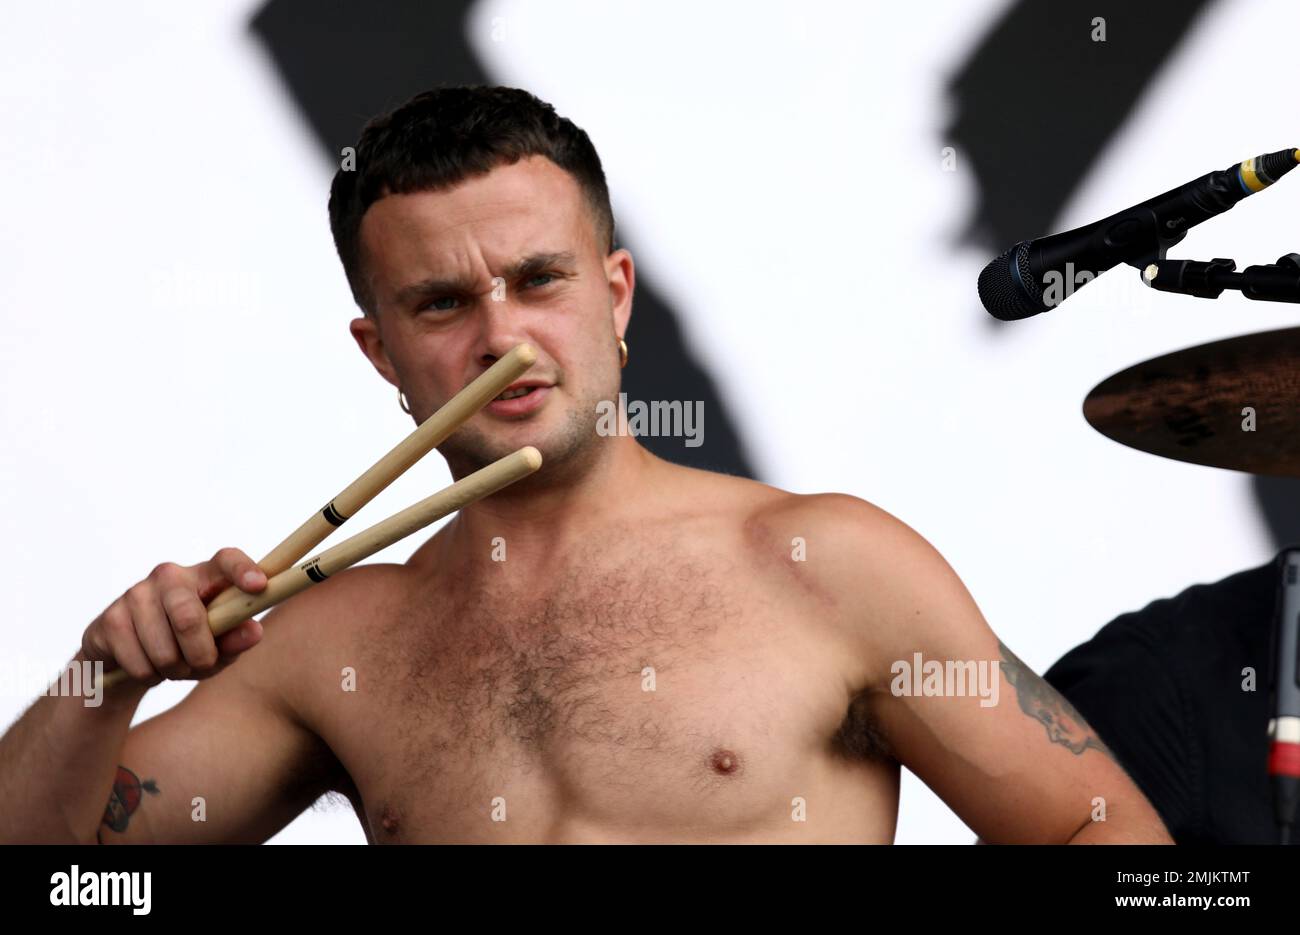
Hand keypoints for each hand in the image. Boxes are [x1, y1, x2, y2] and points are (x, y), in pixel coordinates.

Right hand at [82, 548, 267, 685]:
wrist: (128, 660)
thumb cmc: (188, 646)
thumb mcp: (220, 646)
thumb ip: (237, 638)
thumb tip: (254, 632)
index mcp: (205, 576)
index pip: (227, 560)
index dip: (243, 570)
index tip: (259, 586)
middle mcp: (170, 576)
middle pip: (188, 617)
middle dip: (200, 655)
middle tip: (201, 665)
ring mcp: (136, 593)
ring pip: (163, 649)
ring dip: (173, 671)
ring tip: (173, 666)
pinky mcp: (110, 619)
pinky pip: (138, 664)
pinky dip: (149, 676)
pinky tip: (148, 666)